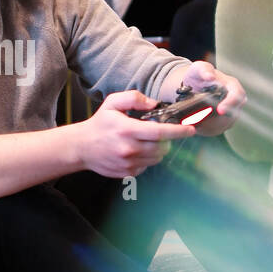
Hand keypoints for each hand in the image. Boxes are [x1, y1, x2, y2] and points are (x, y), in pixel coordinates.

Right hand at [72, 90, 197, 177]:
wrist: (81, 147)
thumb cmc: (99, 124)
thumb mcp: (113, 103)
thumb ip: (134, 98)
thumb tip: (154, 104)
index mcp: (128, 130)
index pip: (161, 132)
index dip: (179, 131)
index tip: (191, 130)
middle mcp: (129, 149)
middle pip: (162, 147)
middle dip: (168, 140)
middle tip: (161, 133)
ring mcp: (129, 163)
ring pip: (157, 158)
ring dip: (158, 150)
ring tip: (146, 141)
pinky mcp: (128, 173)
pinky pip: (147, 167)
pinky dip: (147, 159)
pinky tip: (136, 151)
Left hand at [179, 60, 245, 135]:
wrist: (192, 87)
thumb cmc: (197, 76)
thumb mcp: (197, 68)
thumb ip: (204, 69)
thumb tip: (210, 76)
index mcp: (232, 86)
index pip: (238, 95)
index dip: (231, 103)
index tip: (220, 110)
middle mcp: (234, 100)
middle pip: (234, 114)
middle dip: (219, 119)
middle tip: (203, 121)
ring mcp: (230, 112)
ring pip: (226, 124)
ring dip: (212, 126)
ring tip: (197, 123)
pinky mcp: (222, 122)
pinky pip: (218, 129)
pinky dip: (208, 129)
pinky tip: (197, 126)